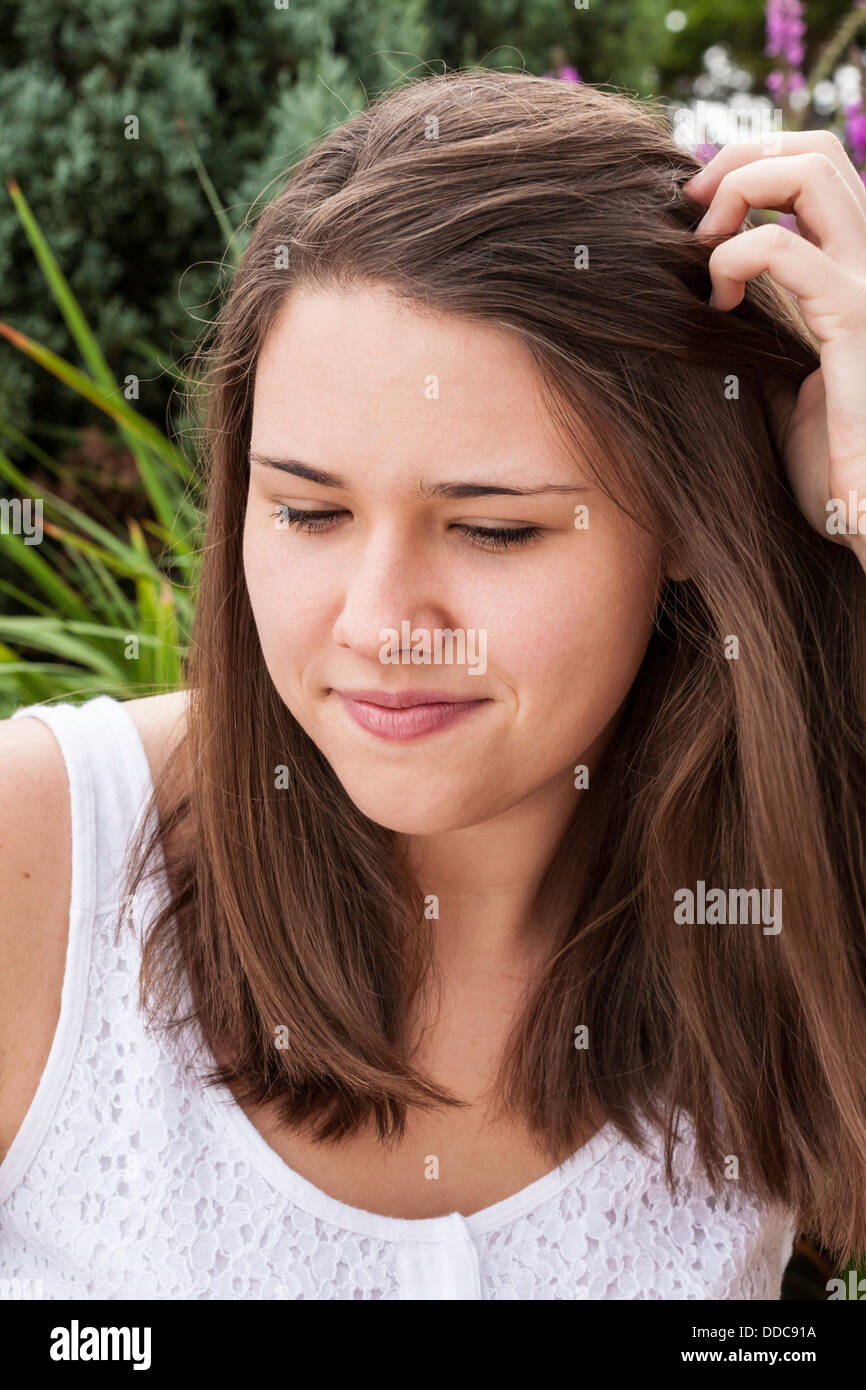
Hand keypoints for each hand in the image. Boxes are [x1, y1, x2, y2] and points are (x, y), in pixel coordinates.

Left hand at [683, 133, 865, 570]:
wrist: (865, 521)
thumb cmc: (822, 466)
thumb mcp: (777, 378)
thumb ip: (752, 327)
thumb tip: (688, 295)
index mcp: (855, 275)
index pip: (815, 174)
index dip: (751, 167)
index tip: (694, 212)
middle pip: (817, 150)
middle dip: (739, 159)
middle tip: (689, 214)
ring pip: (813, 171)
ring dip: (738, 189)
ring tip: (702, 250)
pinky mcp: (859, 325)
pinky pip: (788, 251)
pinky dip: (735, 258)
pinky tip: (715, 301)